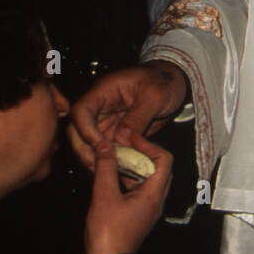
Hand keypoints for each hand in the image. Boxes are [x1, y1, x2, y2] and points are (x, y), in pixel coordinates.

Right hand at [68, 61, 187, 172]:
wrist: (175, 85)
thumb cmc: (164, 82)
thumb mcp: (155, 96)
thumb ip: (138, 117)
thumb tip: (122, 140)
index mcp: (105, 91)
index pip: (82, 111)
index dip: (85, 130)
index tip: (99, 145)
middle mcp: (101, 107)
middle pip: (78, 130)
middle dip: (85, 149)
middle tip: (98, 166)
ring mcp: (107, 121)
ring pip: (90, 143)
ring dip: (96, 158)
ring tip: (110, 171)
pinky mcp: (116, 133)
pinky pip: (108, 149)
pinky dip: (110, 160)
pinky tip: (119, 170)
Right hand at [83, 131, 172, 253]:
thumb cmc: (108, 234)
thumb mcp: (104, 196)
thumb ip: (105, 168)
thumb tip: (105, 145)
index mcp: (154, 194)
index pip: (164, 159)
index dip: (148, 144)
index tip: (129, 137)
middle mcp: (155, 200)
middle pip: (157, 168)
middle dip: (140, 153)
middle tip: (121, 145)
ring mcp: (146, 209)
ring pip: (145, 180)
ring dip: (131, 166)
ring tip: (112, 157)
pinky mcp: (135, 215)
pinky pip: (136, 190)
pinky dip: (125, 179)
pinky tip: (107, 176)